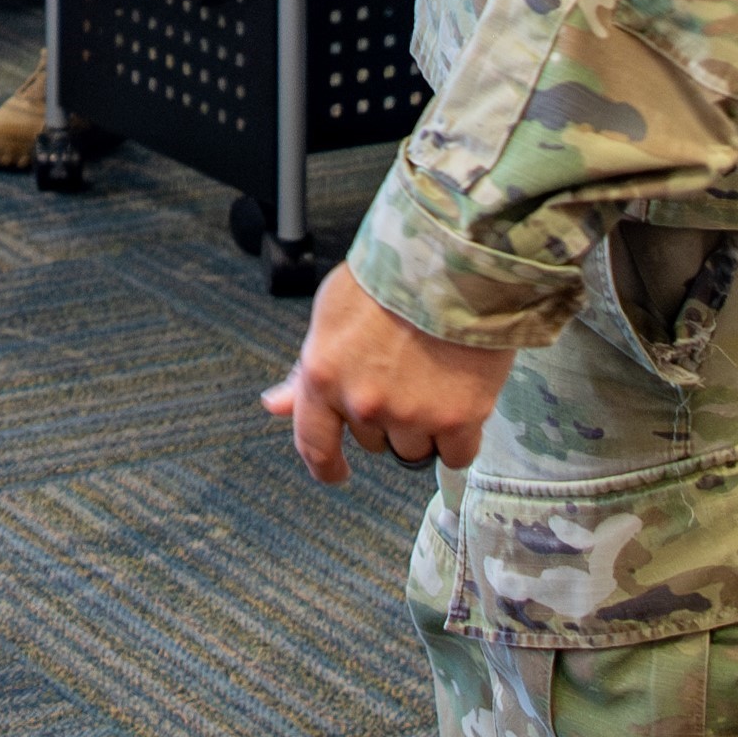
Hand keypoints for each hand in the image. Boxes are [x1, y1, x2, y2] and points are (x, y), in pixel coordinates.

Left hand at [262, 263, 515, 483]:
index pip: (313, 443)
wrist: (450, 264)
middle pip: (373, 442)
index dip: (325, 466)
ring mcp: (412, 415)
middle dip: (385, 418)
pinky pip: (456, 454)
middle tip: (403, 375)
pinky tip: (461, 402)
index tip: (335, 472)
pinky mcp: (460, 420)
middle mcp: (363, 404)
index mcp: (323, 376)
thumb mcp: (329, 317)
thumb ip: (306, 371)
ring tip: (434, 380)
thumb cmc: (386, 281)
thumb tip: (276, 406)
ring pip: (414, 449)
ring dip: (423, 428)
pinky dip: (459, 437)